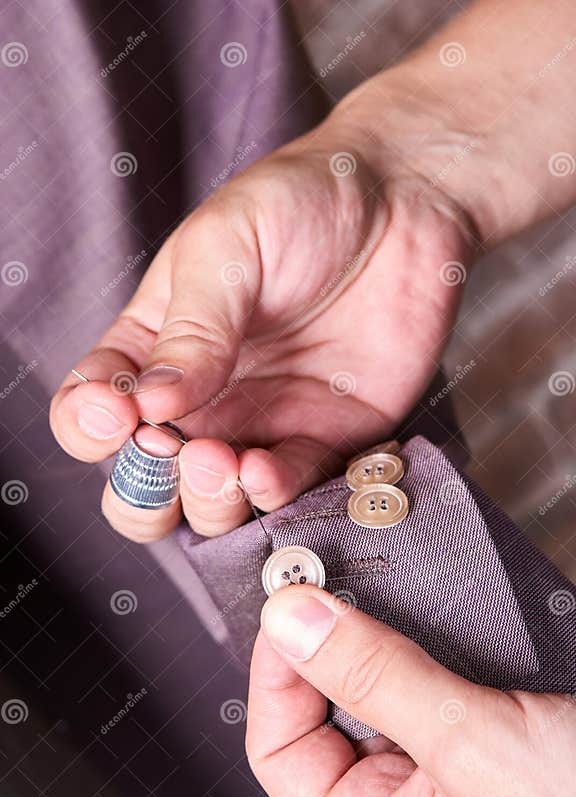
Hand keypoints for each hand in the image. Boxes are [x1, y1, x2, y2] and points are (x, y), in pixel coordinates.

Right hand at [49, 89, 473, 542]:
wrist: (403, 203)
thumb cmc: (299, 204)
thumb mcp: (226, 248)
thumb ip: (192, 329)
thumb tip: (151, 405)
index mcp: (152, 348)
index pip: (91, 410)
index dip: (88, 427)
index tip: (118, 413)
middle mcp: (199, 400)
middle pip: (143, 482)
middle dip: (145, 490)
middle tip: (172, 452)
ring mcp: (260, 425)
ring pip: (211, 506)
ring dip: (206, 503)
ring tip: (223, 462)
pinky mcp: (323, 439)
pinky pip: (289, 491)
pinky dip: (272, 497)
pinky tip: (267, 471)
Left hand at [247, 586, 575, 796]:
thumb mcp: (472, 744)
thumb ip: (376, 678)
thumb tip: (291, 619)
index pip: (283, 751)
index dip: (276, 674)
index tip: (288, 607)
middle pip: (325, 710)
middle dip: (324, 642)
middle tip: (324, 578)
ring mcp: (441, 768)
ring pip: (375, 686)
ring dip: (369, 632)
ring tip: (364, 583)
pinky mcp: (479, 733)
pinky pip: (425, 676)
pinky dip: (416, 634)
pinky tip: (418, 604)